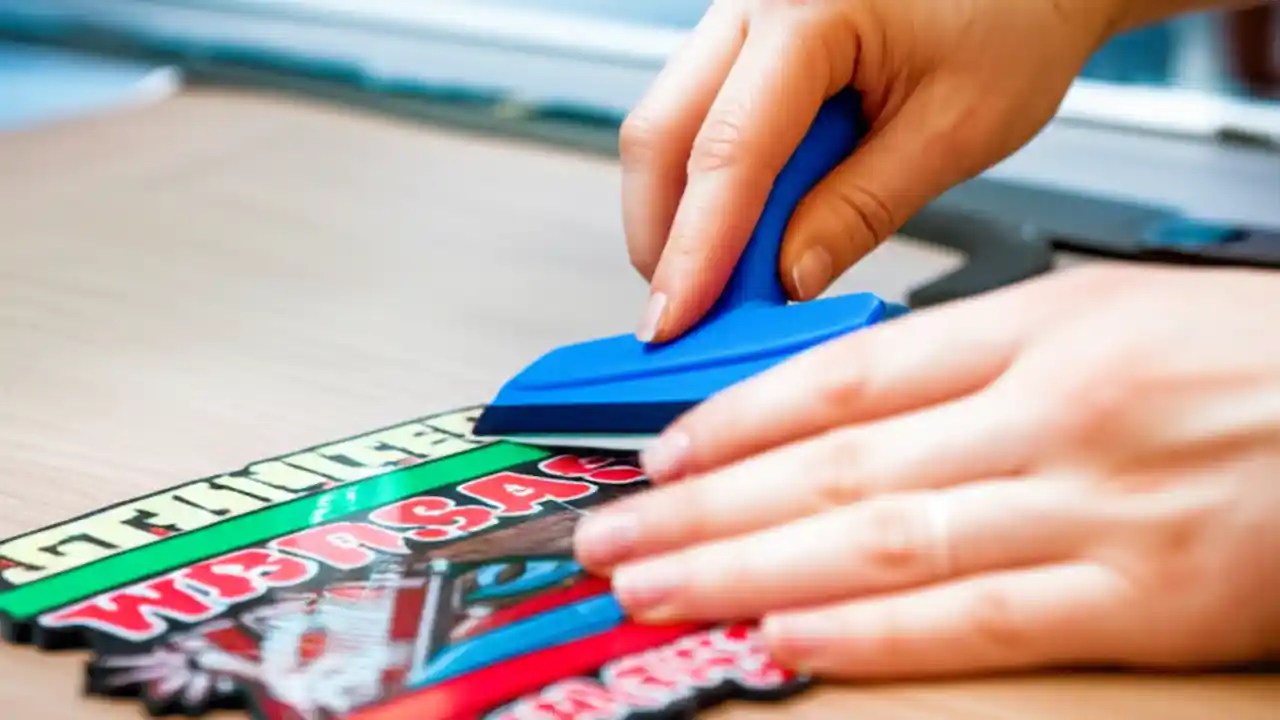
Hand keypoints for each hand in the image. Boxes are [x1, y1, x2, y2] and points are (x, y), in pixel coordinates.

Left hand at [574, 265, 1279, 677]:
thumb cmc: (1259, 366)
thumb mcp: (1112, 316)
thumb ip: (984, 358)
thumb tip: (857, 406)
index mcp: (1041, 329)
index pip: (845, 375)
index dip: (734, 419)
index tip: (659, 453)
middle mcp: (1047, 411)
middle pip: (831, 462)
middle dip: (702, 503)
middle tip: (614, 530)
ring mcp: (1089, 507)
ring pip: (875, 540)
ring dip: (747, 568)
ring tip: (659, 586)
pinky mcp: (1139, 600)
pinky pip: (974, 619)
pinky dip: (867, 633)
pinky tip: (783, 637)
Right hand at [624, 0, 1123, 341]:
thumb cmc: (1015, 20)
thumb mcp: (955, 130)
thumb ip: (861, 208)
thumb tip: (786, 277)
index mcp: (812, 9)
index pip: (730, 150)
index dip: (696, 249)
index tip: (679, 321)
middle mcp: (757, 0)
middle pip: (661, 133)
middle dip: (664, 237)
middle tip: (689, 317)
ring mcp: (743, 16)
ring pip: (667, 128)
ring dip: (682, 216)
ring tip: (728, 282)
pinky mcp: (746, 43)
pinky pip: (698, 121)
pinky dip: (708, 188)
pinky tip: (742, 232)